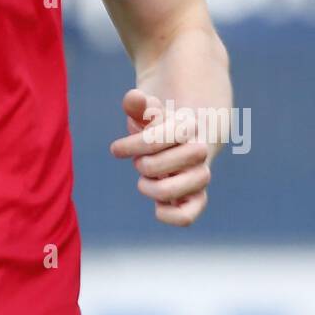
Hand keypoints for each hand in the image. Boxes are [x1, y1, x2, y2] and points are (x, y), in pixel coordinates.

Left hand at [109, 88, 210, 226]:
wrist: (179, 141)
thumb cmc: (157, 125)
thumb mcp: (147, 110)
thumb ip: (139, 104)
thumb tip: (133, 98)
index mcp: (188, 126)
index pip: (164, 136)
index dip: (136, 144)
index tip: (115, 149)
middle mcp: (199, 151)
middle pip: (177, 160)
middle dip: (148, 163)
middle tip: (138, 163)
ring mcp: (199, 175)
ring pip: (189, 186)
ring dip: (157, 188)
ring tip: (144, 182)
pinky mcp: (195, 196)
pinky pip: (190, 213)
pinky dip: (173, 216)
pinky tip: (157, 208)